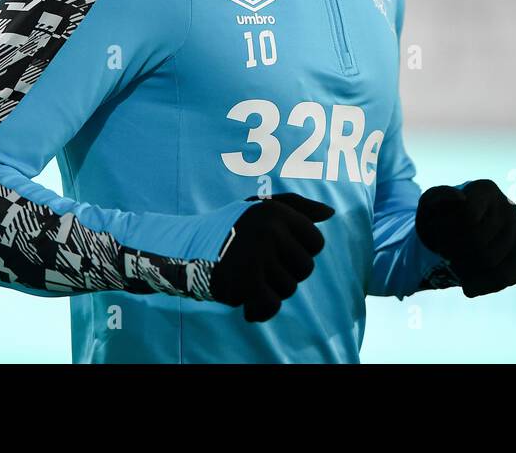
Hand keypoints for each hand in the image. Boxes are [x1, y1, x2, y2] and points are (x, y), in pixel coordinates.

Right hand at [210, 193, 333, 321]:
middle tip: (259, 265)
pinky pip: (271, 305)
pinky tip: (245, 299)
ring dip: (270, 290)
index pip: (316, 242)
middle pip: (305, 268)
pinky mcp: (244, 280)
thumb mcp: (261, 208)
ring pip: (288, 288)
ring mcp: (256, 254)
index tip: (276, 250)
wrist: (185, 250)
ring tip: (247, 276)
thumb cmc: (229, 228)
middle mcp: (268, 229)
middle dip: (286, 273)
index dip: (299, 251)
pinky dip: (259, 309)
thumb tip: (330, 213)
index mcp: (276, 211)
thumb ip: (298, 207)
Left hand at [415, 179, 515, 296]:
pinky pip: (509, 276)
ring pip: (491, 261)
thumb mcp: (429, 204)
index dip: (445, 232)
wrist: (455, 234)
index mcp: (485, 189)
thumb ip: (438, 197)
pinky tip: (469, 287)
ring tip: (455, 264)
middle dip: (453, 253)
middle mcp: (508, 207)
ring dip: (464, 269)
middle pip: (478, 242)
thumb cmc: (440, 217)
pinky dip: (485, 285)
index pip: (467, 217)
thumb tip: (460, 198)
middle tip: (443, 252)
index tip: (435, 233)